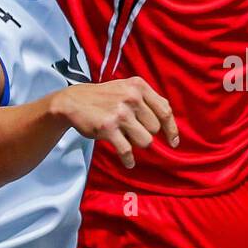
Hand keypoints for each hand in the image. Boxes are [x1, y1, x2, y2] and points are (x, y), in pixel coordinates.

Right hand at [54, 77, 178, 168]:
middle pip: (155, 129)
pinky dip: (129, 160)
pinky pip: (128, 151)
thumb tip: (170, 126)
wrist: (73, 101)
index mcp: (139, 86)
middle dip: (146, 133)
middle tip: (131, 129)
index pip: (165, 111)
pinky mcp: (108, 127)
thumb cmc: (106, 97)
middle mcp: (131, 97)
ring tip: (125, 138)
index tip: (174, 143)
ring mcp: (120, 112)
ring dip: (136, 144)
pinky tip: (128, 162)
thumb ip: (150, 102)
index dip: (172, 129)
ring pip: (145, 141)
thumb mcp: (128, 89)